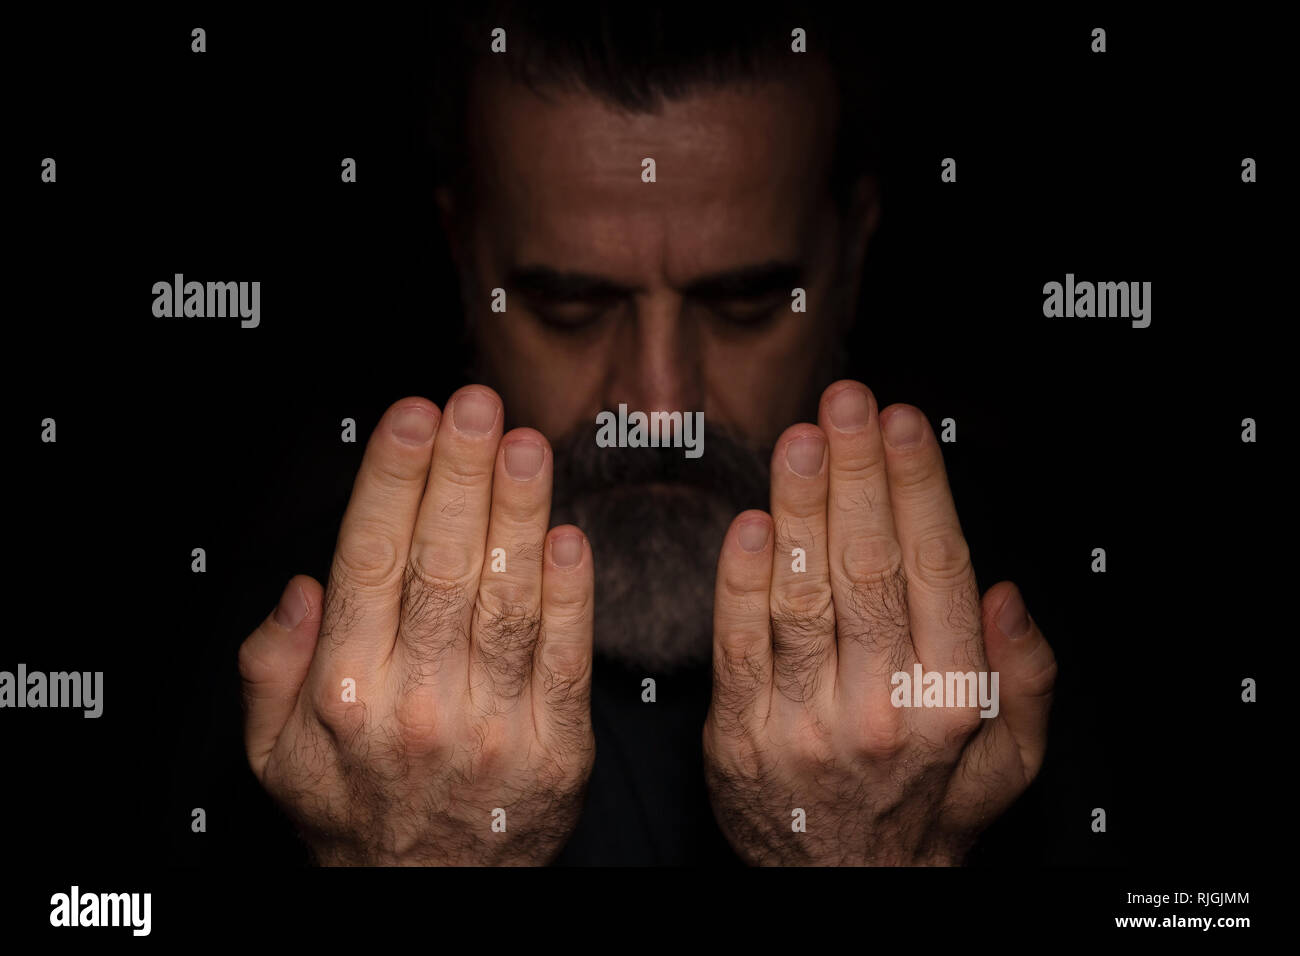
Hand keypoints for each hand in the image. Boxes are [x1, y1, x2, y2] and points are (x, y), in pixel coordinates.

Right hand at [238, 388, 594, 864]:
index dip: (394, 481)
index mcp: (346, 691)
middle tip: (476, 403)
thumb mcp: (275, 754)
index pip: (370, 562)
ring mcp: (492, 727)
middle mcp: (417, 704)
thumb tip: (305, 586)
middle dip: (461, 475)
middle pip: (441, 566)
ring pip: (507, 600)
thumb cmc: (355, 812)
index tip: (413, 415)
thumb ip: (272, 666)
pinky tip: (570, 536)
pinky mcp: (556, 750)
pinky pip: (565, 659)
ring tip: (526, 444)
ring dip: (519, 515)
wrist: (430, 898)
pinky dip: (571, 596)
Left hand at [703, 380, 1056, 864]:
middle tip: (847, 400)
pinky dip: (740, 581)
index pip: (936, 571)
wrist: (839, 888)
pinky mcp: (739, 736)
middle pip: (869, 569)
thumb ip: (1022, 679)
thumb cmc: (924, 811)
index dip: (918, 488)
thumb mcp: (1008, 763)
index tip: (904, 421)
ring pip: (802, 596)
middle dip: (858, 475)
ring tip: (802, 437)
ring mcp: (805, 722)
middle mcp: (880, 708)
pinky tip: (751, 522)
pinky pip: (737, 646)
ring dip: (800, 508)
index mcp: (949, 700)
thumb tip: (1004, 591)